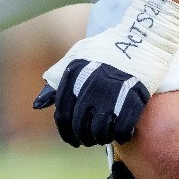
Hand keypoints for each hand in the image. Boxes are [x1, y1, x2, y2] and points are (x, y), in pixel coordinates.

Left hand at [35, 0, 178, 146]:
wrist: (141, 36)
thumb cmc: (106, 49)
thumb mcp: (76, 57)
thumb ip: (57, 80)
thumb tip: (37, 105)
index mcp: (74, 75)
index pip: (63, 114)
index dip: (66, 132)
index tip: (72, 139)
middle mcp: (90, 83)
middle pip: (80, 125)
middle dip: (83, 138)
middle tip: (88, 141)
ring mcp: (112, 90)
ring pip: (100, 129)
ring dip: (100, 139)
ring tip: (103, 138)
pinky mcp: (135, 95)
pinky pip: (122, 127)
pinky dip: (120, 136)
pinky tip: (121, 135)